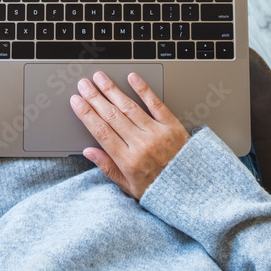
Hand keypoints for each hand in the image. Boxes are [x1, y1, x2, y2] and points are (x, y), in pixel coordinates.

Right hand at [70, 71, 189, 199]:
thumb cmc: (161, 190)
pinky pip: (155, 104)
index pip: (101, 132)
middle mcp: (141, 145)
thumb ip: (108, 168)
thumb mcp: (130, 188)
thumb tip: (88, 152)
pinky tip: (132, 78)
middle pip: (111, 116)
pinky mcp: (172, 125)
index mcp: (128, 161)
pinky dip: (143, 89)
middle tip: (83, 85)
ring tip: (100, 78)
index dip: (86, 114)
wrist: (194, 191)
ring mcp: (157, 133)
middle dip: (94, 98)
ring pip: (129, 107)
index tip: (76, 102)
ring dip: (112, 90)